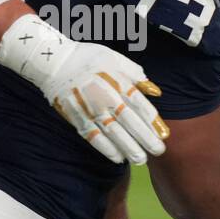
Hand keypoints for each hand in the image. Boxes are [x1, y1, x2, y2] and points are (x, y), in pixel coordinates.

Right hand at [0, 14, 167, 164]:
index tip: (164, 135)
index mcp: (118, 82)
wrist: (55, 62)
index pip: (140, 105)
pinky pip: (94, 137)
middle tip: (158, 151)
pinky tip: (118, 158)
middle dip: (146, 139)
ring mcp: (91, 110)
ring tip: (140, 159)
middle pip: (130, 122)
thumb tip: (156, 92)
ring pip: (113, 133)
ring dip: (129, 148)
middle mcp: (106, 97)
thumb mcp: (116, 59)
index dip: (153, 122)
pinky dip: (106, 149)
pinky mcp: (77, 118)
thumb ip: (136, 75)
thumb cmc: (88, 59)